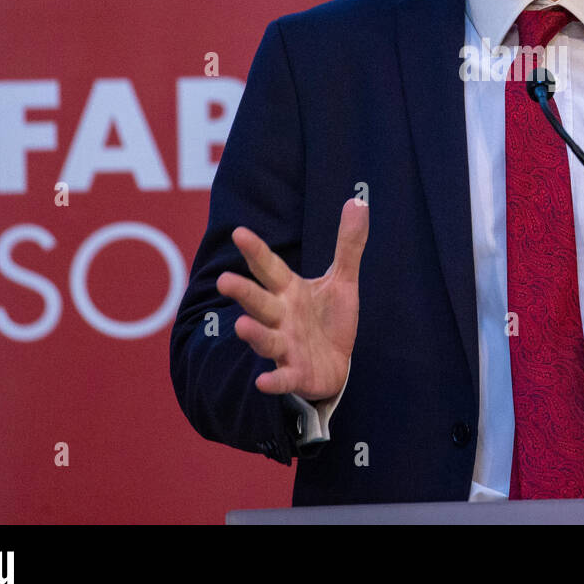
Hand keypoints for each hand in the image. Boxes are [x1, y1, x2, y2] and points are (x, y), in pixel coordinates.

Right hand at [215, 197, 367, 400]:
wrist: (335, 366)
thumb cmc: (329, 320)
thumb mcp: (342, 281)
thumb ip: (348, 244)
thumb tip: (358, 201)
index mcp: (289, 292)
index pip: (270, 268)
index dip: (256, 252)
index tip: (239, 233)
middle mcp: (281, 317)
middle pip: (260, 302)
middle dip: (243, 292)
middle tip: (224, 280)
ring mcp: (285, 346)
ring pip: (265, 339)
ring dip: (254, 334)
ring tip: (242, 325)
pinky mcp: (295, 374)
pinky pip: (283, 378)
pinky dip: (274, 381)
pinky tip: (264, 383)